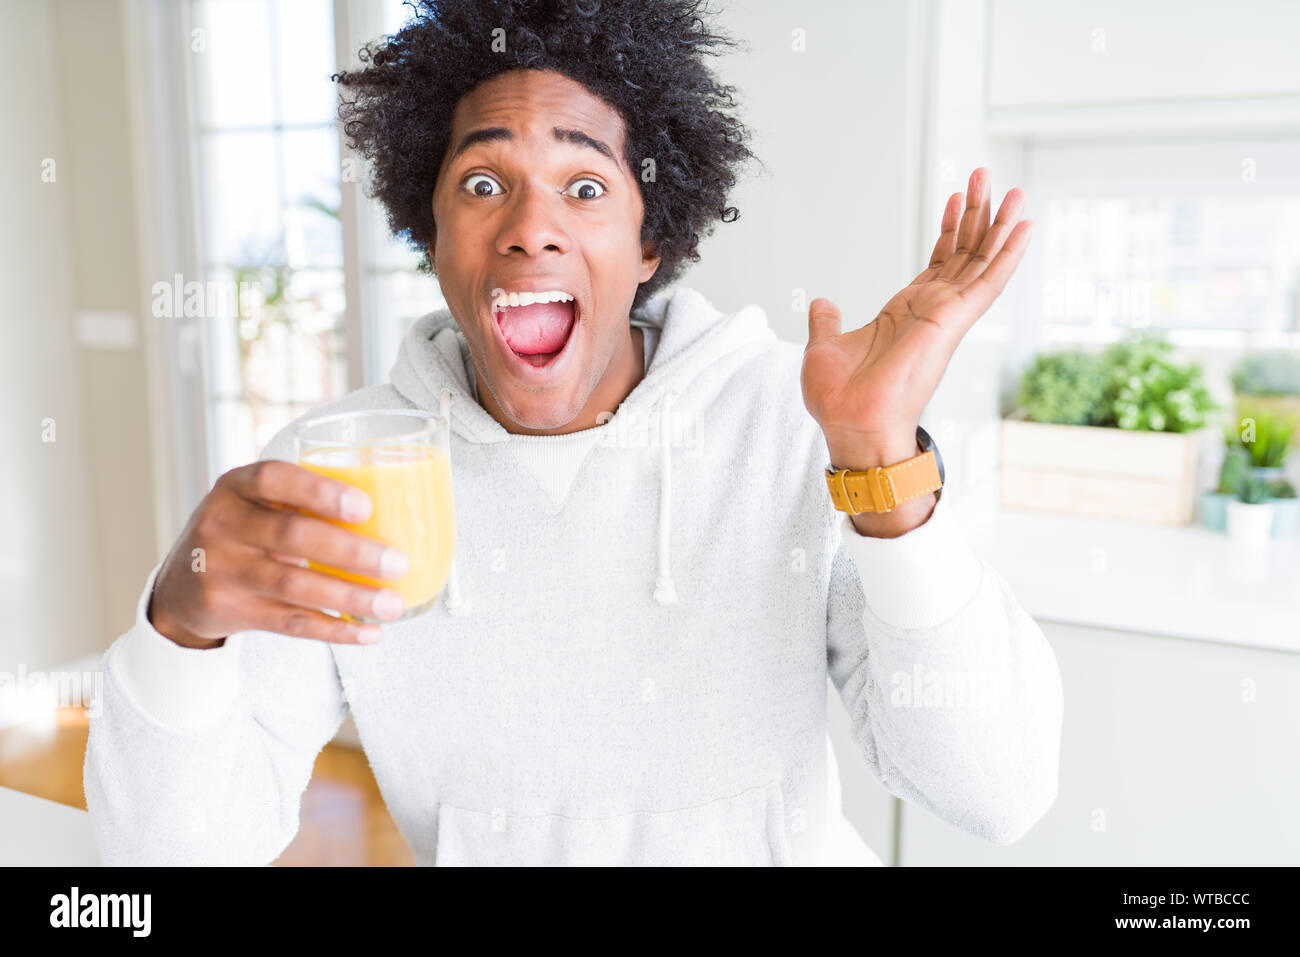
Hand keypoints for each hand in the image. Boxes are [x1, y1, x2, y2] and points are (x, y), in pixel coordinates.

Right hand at [147, 461, 411, 647]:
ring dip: (351, 596)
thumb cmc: (243, 533)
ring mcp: (224, 570)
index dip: (320, 492)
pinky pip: (290, 623)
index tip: (365, 507)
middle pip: (292, 536)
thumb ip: (303, 504)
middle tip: (398, 563)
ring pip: (295, 585)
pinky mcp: (231, 611)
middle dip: (352, 551)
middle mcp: (223, 525)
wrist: (180, 586)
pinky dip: (334, 629)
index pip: (274, 479)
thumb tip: (394, 516)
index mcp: (237, 486)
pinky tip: (368, 632)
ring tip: (393, 604)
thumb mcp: (256, 504)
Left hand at [801, 167, 1032, 466]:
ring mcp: (947, 315)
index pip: (937, 262)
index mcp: (906, 313)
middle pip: (964, 252)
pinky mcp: (955, 322)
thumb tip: (821, 304)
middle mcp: (932, 310)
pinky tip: (1024, 226)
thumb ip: (828, 322)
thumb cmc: (840, 399)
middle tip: (985, 174)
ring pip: (982, 260)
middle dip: (977, 213)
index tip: (956, 197)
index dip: (949, 229)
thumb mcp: (825, 346)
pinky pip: (989, 282)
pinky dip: (1009, 254)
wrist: (851, 425)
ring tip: (1013, 188)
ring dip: (998, 224)